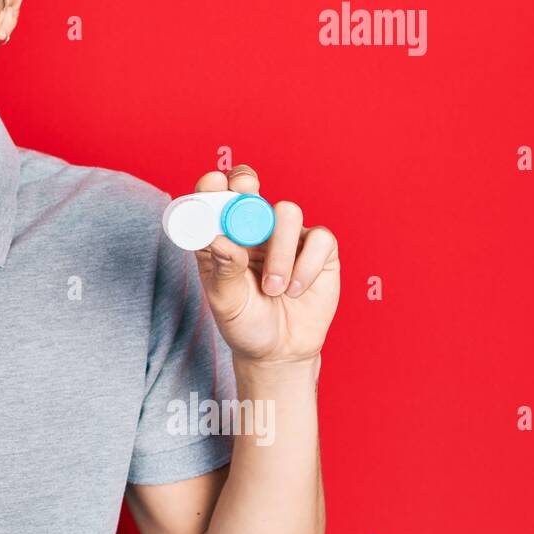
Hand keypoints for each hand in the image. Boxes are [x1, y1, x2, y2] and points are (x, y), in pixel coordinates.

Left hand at [191, 165, 339, 369]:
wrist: (278, 351)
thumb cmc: (244, 322)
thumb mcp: (226, 301)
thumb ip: (223, 270)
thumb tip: (220, 239)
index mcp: (223, 235)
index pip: (216, 199)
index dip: (215, 185)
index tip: (214, 182)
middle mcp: (254, 229)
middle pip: (250, 189)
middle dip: (246, 183)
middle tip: (246, 189)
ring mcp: (288, 237)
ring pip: (287, 212)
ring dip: (280, 251)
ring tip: (273, 289)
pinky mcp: (319, 250)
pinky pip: (320, 239)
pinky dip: (307, 266)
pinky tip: (295, 290)